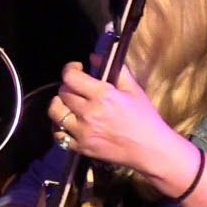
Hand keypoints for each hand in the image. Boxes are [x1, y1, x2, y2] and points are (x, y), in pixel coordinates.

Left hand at [50, 61, 178, 176]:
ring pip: (55, 113)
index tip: (77, 69)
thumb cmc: (145, 118)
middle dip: (68, 86)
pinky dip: (59, 127)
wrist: (150, 149)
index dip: (70, 69)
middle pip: (63, 93)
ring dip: (59, 105)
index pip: (71, 77)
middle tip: (77, 88)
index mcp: (103, 95)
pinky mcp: (81, 148)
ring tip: (68, 104)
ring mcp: (83, 132)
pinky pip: (59, 135)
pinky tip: (68, 123)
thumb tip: (94, 57)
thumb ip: (115, 70)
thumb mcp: (134, 89)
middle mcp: (89, 113)